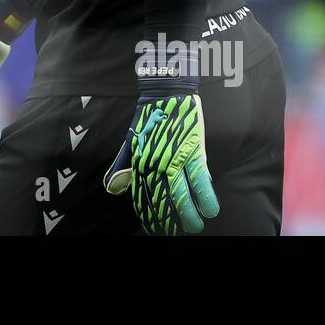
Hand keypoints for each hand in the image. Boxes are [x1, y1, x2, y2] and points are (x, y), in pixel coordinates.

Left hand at [104, 92, 218, 233]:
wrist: (165, 93)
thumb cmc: (149, 119)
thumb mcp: (131, 142)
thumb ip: (124, 167)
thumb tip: (114, 188)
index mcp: (139, 163)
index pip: (142, 198)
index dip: (149, 216)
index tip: (155, 228)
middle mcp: (154, 164)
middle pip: (162, 201)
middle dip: (170, 220)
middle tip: (177, 231)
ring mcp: (174, 158)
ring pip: (181, 194)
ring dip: (189, 215)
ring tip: (194, 226)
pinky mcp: (192, 150)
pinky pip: (200, 179)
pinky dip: (205, 196)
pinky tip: (210, 210)